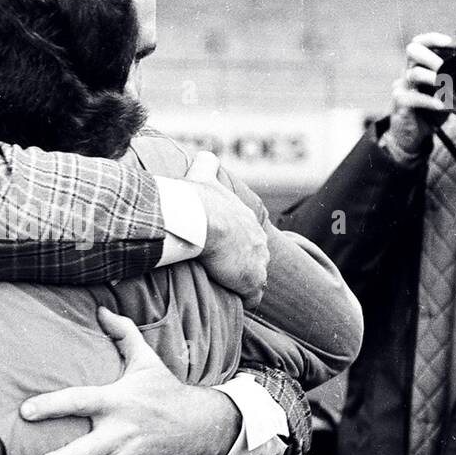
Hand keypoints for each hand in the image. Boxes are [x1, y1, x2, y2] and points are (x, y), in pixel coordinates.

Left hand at [14, 306, 239, 454]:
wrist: (201, 425)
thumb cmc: (164, 390)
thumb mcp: (145, 359)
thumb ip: (122, 333)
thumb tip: (101, 307)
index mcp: (118, 400)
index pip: (80, 401)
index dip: (52, 406)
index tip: (24, 411)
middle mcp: (121, 432)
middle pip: (81, 452)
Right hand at [187, 151, 268, 309]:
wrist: (199, 217)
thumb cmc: (197, 199)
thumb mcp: (204, 174)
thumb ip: (206, 164)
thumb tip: (202, 154)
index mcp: (247, 218)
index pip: (248, 234)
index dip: (237, 243)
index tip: (225, 249)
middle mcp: (258, 238)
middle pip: (256, 255)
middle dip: (244, 263)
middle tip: (223, 271)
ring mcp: (257, 260)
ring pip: (256, 277)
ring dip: (243, 283)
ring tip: (226, 288)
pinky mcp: (251, 280)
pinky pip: (252, 297)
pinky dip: (243, 300)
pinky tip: (230, 300)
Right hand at [386, 32, 453, 154]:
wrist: (411, 135)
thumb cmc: (430, 111)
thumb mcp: (444, 92)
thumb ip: (454, 79)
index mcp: (418, 67)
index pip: (420, 43)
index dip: (432, 38)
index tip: (448, 41)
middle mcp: (407, 73)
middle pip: (412, 51)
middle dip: (432, 56)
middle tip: (446, 66)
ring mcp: (401, 87)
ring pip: (413, 73)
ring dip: (434, 78)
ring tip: (449, 85)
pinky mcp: (400, 103)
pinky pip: (412, 98)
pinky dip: (429, 100)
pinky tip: (441, 105)